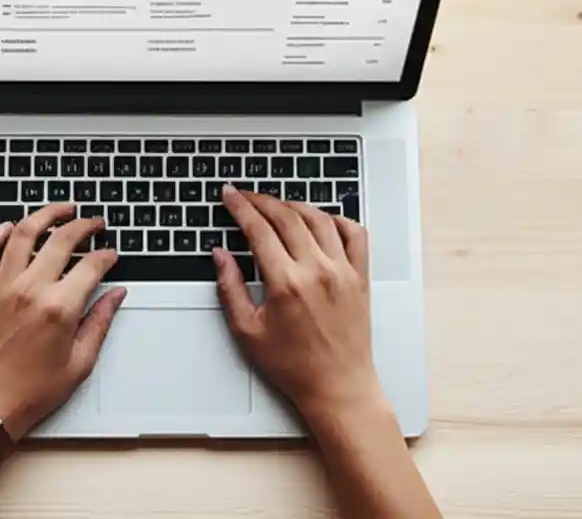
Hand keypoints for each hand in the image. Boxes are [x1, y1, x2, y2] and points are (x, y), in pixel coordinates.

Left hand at [0, 203, 125, 439]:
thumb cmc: (31, 390)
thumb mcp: (80, 362)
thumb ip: (100, 322)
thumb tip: (116, 295)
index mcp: (59, 309)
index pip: (91, 266)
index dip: (106, 255)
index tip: (110, 253)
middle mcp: (30, 290)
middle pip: (62, 239)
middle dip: (84, 225)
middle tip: (94, 222)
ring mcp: (2, 286)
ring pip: (24, 232)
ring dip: (46, 214)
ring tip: (61, 209)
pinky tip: (12, 227)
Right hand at [214, 185, 384, 423]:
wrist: (338, 386)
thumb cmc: (294, 366)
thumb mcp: (247, 331)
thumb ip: (230, 288)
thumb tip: (220, 256)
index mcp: (286, 283)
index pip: (258, 229)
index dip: (240, 206)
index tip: (230, 195)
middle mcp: (317, 271)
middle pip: (286, 217)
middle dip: (262, 200)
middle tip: (246, 196)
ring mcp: (343, 271)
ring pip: (318, 218)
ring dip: (294, 205)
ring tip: (277, 205)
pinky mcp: (361, 277)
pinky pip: (354, 234)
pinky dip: (336, 219)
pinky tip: (321, 220)